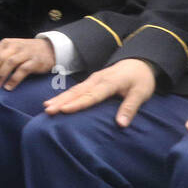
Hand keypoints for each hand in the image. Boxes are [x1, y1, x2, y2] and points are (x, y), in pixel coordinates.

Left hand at [0, 37, 56, 89]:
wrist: (50, 48)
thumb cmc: (26, 52)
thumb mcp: (11, 51)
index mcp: (5, 44)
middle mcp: (14, 46)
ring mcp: (25, 53)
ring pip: (8, 64)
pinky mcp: (35, 61)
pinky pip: (22, 70)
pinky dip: (14, 79)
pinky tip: (8, 87)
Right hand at [42, 58, 156, 125]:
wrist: (139, 62)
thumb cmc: (141, 80)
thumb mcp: (141, 93)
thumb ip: (130, 107)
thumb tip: (121, 124)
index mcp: (109, 83)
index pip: (91, 95)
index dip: (78, 104)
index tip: (64, 110)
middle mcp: (97, 80)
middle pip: (77, 92)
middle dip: (61, 101)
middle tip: (48, 110)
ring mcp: (92, 79)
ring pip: (74, 90)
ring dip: (60, 98)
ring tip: (46, 107)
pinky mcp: (91, 81)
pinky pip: (76, 89)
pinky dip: (65, 96)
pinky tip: (56, 102)